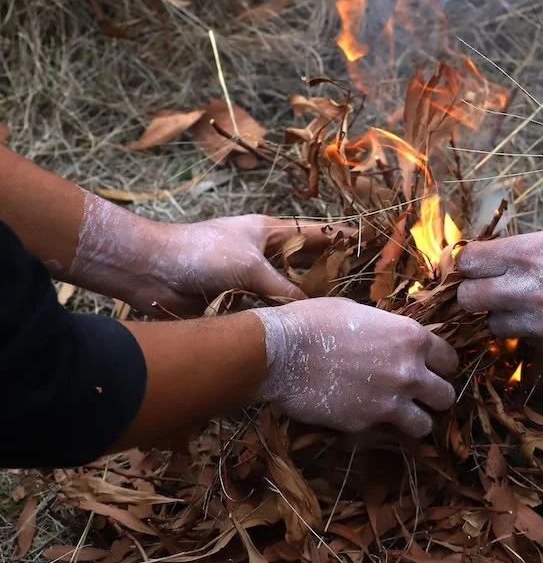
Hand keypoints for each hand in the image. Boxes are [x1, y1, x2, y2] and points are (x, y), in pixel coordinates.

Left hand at [124, 214, 349, 315]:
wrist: (154, 271)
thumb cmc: (204, 254)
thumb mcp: (251, 266)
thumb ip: (284, 288)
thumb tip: (311, 309)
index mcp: (270, 231)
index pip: (314, 232)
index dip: (341, 238)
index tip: (369, 246)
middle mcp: (265, 253)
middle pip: (306, 263)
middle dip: (329, 274)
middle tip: (360, 289)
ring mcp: (252, 278)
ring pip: (289, 290)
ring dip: (306, 300)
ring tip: (338, 314)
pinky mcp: (238, 301)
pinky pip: (268, 310)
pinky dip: (283, 318)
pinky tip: (303, 330)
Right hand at [253, 299, 457, 436]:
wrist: (279, 351)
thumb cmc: (314, 321)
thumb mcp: (360, 312)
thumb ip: (386, 330)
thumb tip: (390, 340)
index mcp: (411, 337)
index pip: (450, 360)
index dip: (441, 367)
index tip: (430, 371)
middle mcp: (409, 371)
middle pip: (446, 396)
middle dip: (434, 398)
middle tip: (418, 397)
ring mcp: (390, 400)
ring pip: (425, 425)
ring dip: (415, 421)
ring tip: (399, 416)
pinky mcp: (366, 423)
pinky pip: (387, 434)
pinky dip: (380, 429)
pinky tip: (364, 417)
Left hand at [457, 220, 542, 362]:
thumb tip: (524, 247)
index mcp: (530, 254)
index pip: (470, 260)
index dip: (468, 263)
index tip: (477, 265)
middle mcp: (525, 289)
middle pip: (467, 298)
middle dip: (472, 294)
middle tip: (488, 291)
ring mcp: (536, 321)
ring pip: (492, 325)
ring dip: (501, 318)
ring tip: (524, 308)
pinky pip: (525, 341)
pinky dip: (531, 335)